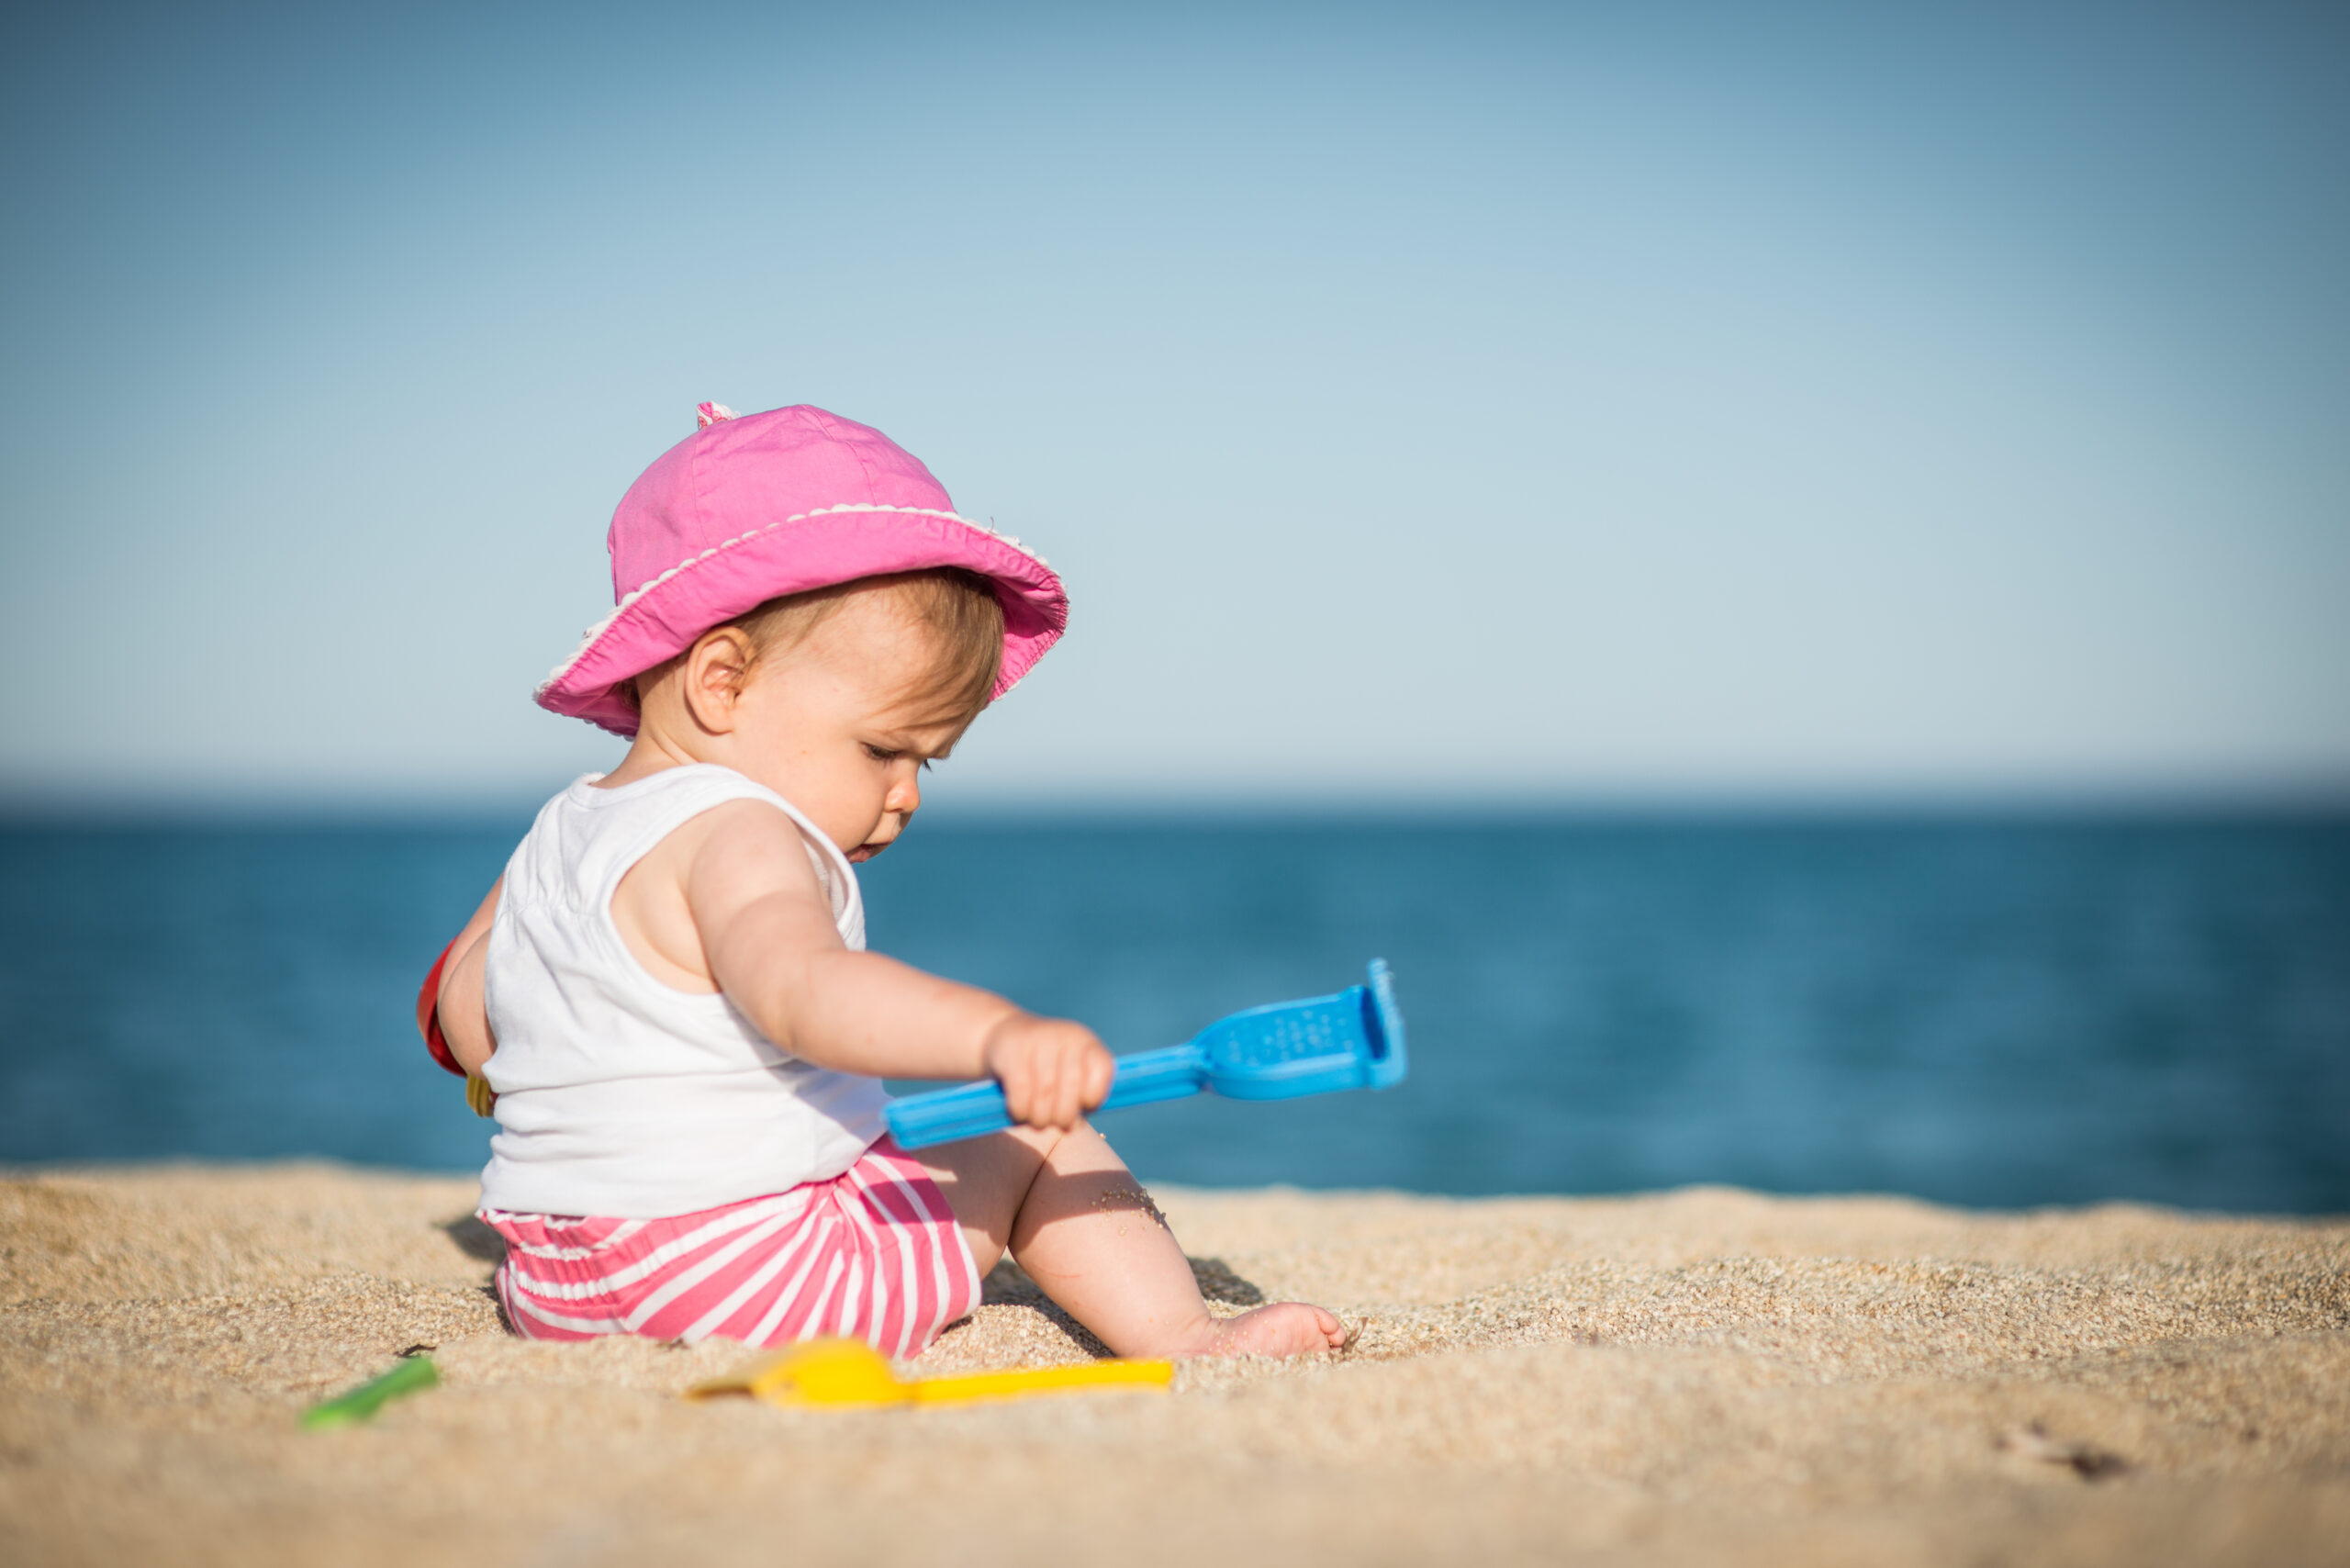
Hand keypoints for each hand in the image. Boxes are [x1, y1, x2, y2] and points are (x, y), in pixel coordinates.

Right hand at [980, 1013, 1114, 1130]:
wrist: (1007, 1035)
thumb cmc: (1046, 1067)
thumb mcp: (1070, 1074)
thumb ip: (1080, 1096)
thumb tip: (1074, 1124)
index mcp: (1087, 1043)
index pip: (1102, 1070)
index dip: (1094, 1097)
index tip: (1082, 1108)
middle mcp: (1066, 1037)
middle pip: (1072, 1085)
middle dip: (1064, 1116)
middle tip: (1056, 1124)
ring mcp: (1039, 1040)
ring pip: (1045, 1092)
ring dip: (1041, 1117)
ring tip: (1038, 1122)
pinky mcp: (1013, 1050)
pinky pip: (1021, 1091)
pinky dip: (1021, 1110)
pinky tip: (1020, 1113)